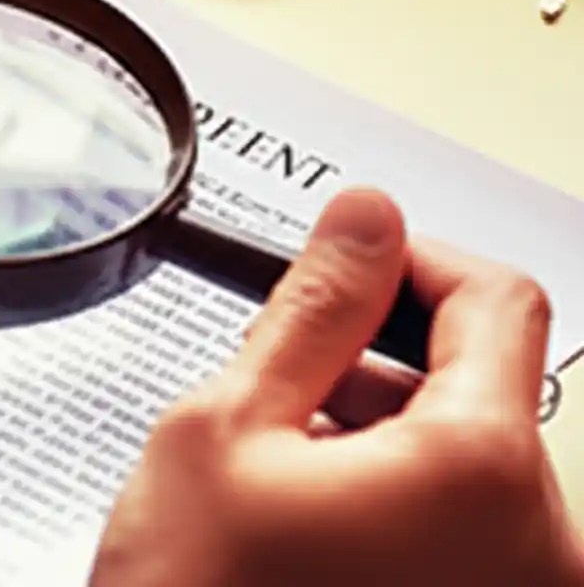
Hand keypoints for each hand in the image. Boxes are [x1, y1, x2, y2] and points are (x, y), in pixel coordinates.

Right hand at [90, 188, 583, 585]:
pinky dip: (394, 503)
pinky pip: (468, 529)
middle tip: (274, 396)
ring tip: (278, 486)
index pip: (497, 299)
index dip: (409, 263)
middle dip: (375, 369)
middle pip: (483, 385)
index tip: (346, 270)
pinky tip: (308, 535)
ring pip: (468, 460)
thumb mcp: (223, 433)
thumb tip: (364, 218)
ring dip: (376, 439)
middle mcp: (541, 546)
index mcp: (482, 473)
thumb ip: (309, 311)